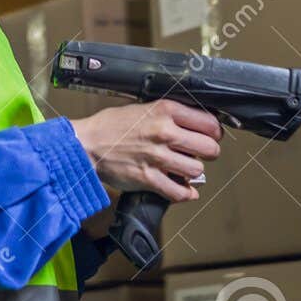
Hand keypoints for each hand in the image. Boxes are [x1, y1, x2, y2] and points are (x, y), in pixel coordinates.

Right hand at [70, 101, 222, 202]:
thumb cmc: (111, 126)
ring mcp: (157, 157)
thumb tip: (194, 123)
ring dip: (193, 172)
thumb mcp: (143, 107)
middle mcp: (164, 132)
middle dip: (208, 153)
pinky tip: (183, 189)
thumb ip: (169, 114)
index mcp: (164, 111)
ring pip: (197, 170)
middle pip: (209, 148)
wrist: (87, 145)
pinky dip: (185, 193)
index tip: (212, 136)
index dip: (214, 132)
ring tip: (184, 168)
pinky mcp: (148, 178)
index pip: (208, 122)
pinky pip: (179, 192)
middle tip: (201, 153)